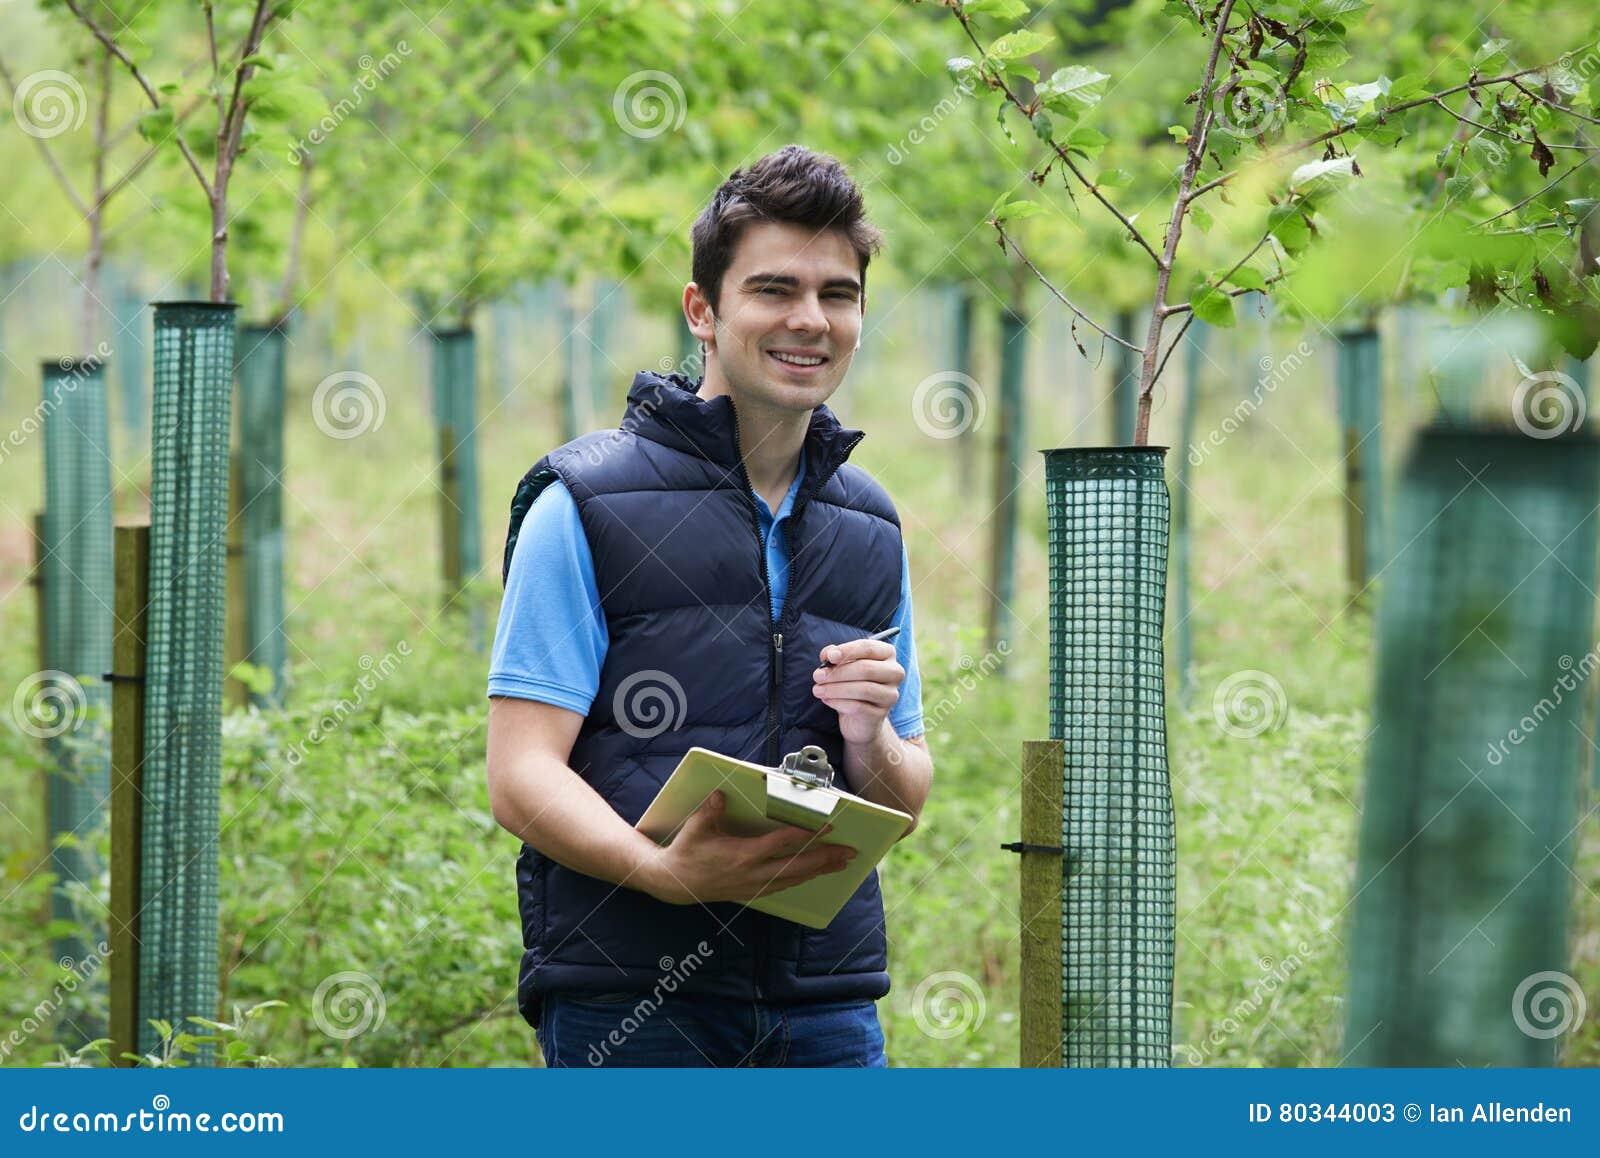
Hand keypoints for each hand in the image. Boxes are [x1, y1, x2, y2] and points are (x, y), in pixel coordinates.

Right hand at [642, 791, 853, 905]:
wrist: (675, 883)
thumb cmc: (686, 851)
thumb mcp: (696, 827)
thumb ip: (711, 810)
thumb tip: (721, 795)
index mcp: (742, 855)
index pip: (782, 844)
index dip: (806, 836)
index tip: (827, 828)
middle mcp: (753, 873)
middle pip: (798, 866)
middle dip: (826, 858)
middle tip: (850, 852)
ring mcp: (754, 885)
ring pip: (795, 879)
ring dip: (820, 871)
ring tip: (842, 863)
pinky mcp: (753, 892)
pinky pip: (785, 886)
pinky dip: (803, 879)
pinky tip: (816, 875)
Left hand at [812, 637, 903, 745]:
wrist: (859, 717)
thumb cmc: (851, 683)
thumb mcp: (842, 665)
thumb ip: (836, 655)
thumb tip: (830, 654)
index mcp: (887, 654)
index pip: (869, 648)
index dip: (847, 651)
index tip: (829, 657)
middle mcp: (894, 673)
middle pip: (866, 669)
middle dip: (838, 672)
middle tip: (817, 676)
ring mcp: (890, 695)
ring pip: (863, 689)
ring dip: (835, 689)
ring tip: (818, 689)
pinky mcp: (880, 714)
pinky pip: (858, 707)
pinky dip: (838, 702)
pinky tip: (826, 700)